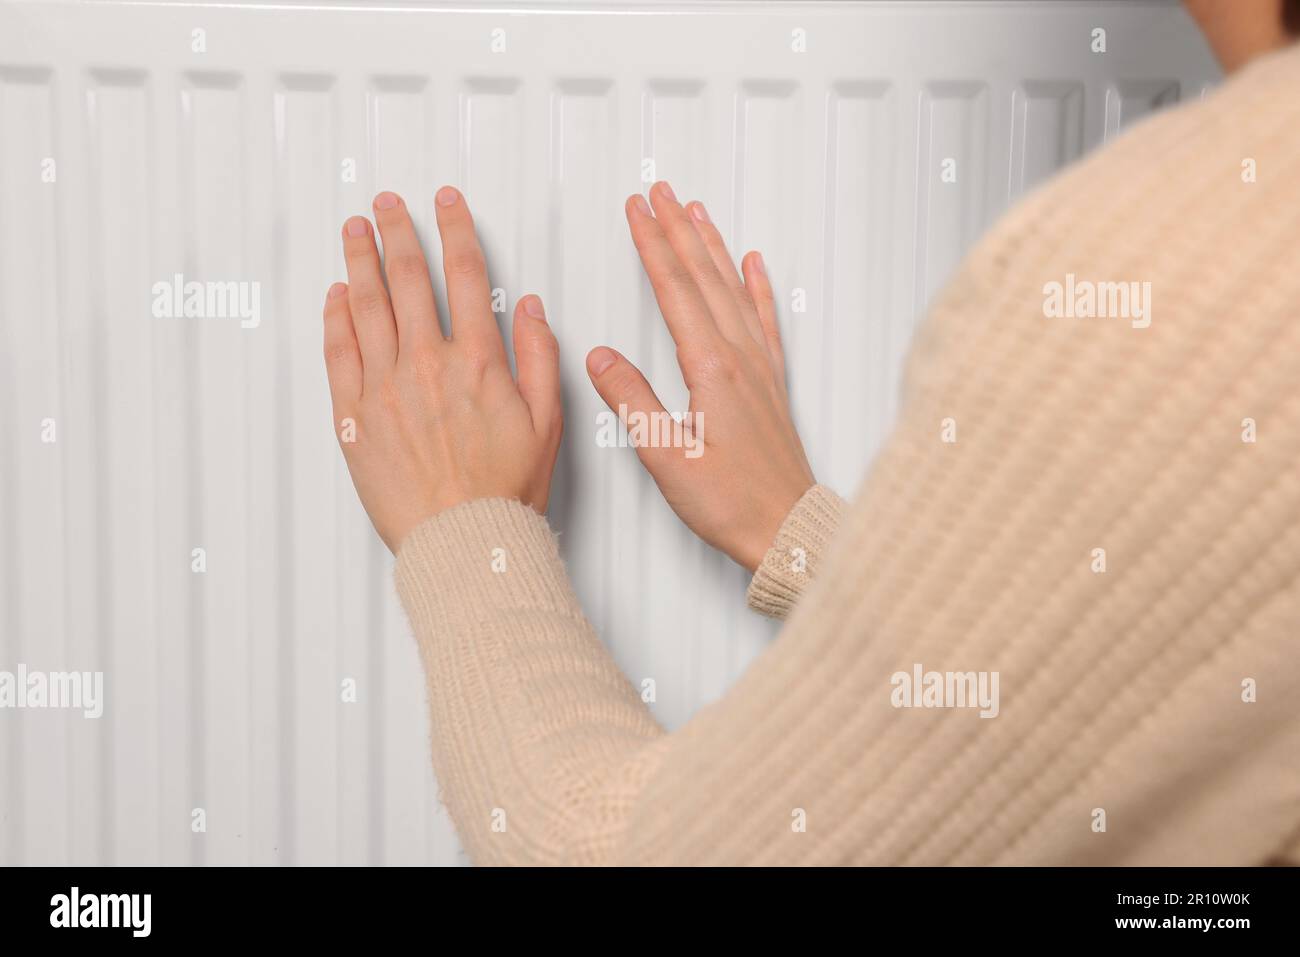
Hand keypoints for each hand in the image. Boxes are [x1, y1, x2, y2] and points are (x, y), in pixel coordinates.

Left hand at [323, 188, 561, 553]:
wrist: (463, 541)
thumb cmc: (505, 492)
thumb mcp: (548, 421)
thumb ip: (540, 356)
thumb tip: (529, 307)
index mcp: (478, 361)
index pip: (465, 275)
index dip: (455, 229)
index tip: (446, 203)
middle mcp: (427, 364)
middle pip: (408, 277)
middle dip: (397, 230)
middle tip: (387, 203)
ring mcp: (384, 388)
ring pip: (366, 305)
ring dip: (359, 259)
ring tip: (355, 230)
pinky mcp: (354, 416)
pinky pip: (338, 352)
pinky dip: (335, 316)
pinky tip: (336, 295)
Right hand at [586, 181, 814, 572]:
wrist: (788, 530)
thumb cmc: (732, 503)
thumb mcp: (665, 458)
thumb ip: (632, 402)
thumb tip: (600, 356)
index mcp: (713, 370)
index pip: (675, 292)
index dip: (652, 246)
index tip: (636, 211)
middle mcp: (742, 360)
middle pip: (704, 278)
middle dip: (677, 230)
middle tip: (659, 193)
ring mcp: (761, 368)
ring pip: (733, 289)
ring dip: (712, 247)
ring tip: (697, 212)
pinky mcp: (771, 385)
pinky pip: (765, 320)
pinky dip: (757, 287)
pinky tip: (754, 266)